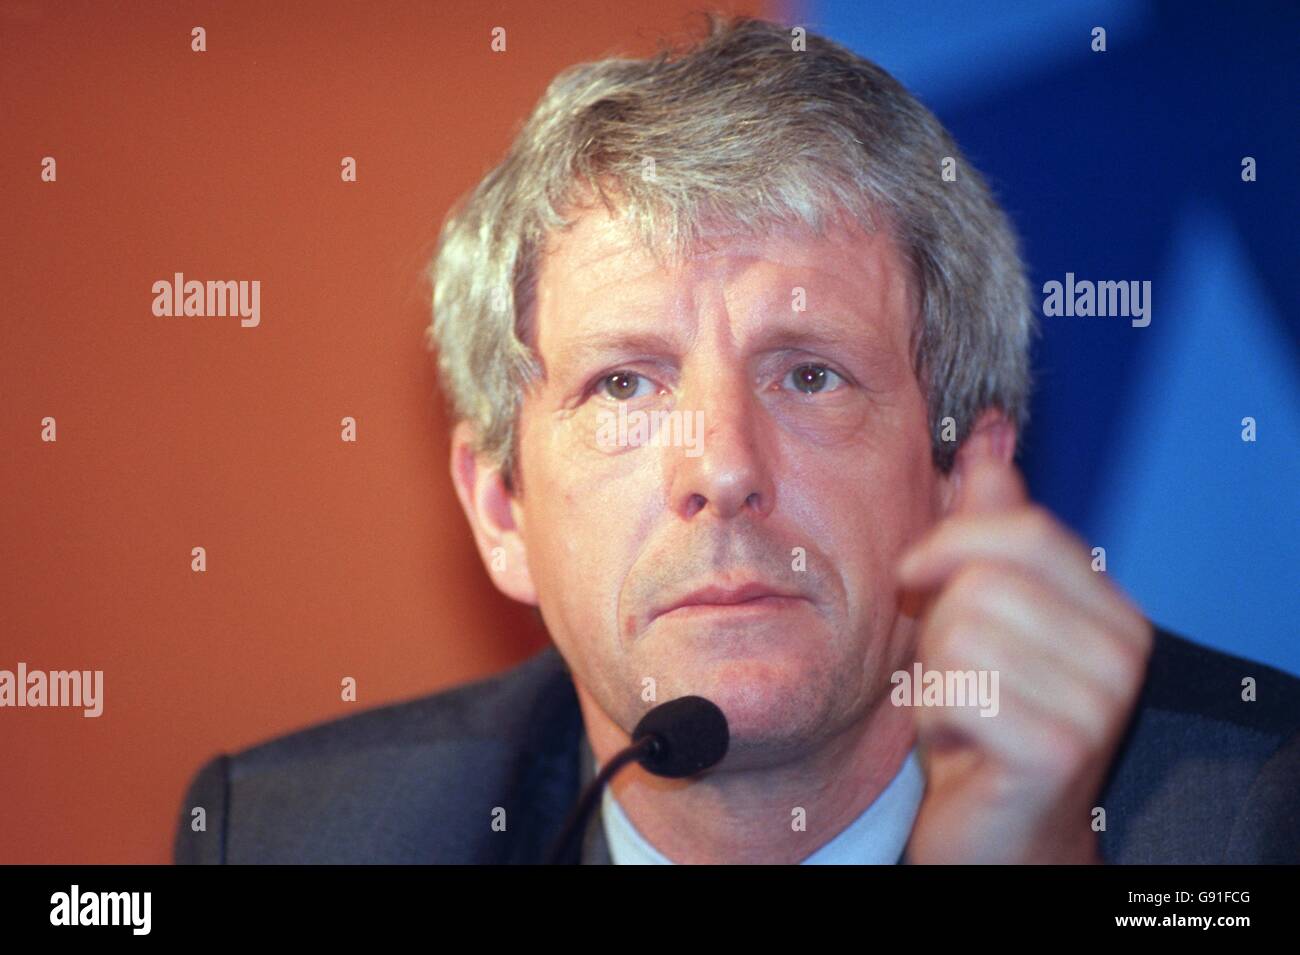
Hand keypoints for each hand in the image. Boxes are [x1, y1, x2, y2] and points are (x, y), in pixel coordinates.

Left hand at [896, 451, 1153, 863]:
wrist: (997, 829)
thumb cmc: (984, 718)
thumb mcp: (979, 612)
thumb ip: (988, 530)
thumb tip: (987, 438)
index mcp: (1111, 609)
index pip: (1023, 528)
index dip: (950, 542)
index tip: (916, 575)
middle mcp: (1122, 651)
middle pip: (983, 580)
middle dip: (938, 626)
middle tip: (951, 675)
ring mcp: (1099, 702)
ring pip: (962, 632)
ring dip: (935, 676)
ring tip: (958, 709)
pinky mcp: (1060, 748)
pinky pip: (957, 689)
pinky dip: (934, 715)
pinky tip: (957, 741)